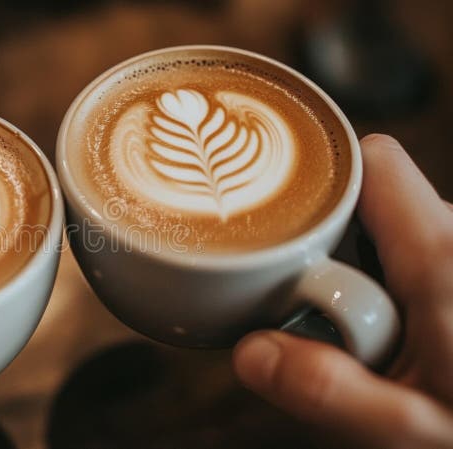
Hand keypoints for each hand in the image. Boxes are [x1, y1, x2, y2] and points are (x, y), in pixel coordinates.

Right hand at [233, 134, 452, 447]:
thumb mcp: (414, 431)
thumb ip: (331, 391)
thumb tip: (252, 353)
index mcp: (443, 259)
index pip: (370, 162)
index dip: (317, 176)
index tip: (279, 221)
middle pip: (370, 201)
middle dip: (327, 248)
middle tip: (317, 309)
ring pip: (390, 235)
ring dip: (357, 274)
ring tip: (362, 336)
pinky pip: (411, 260)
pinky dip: (386, 288)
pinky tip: (389, 339)